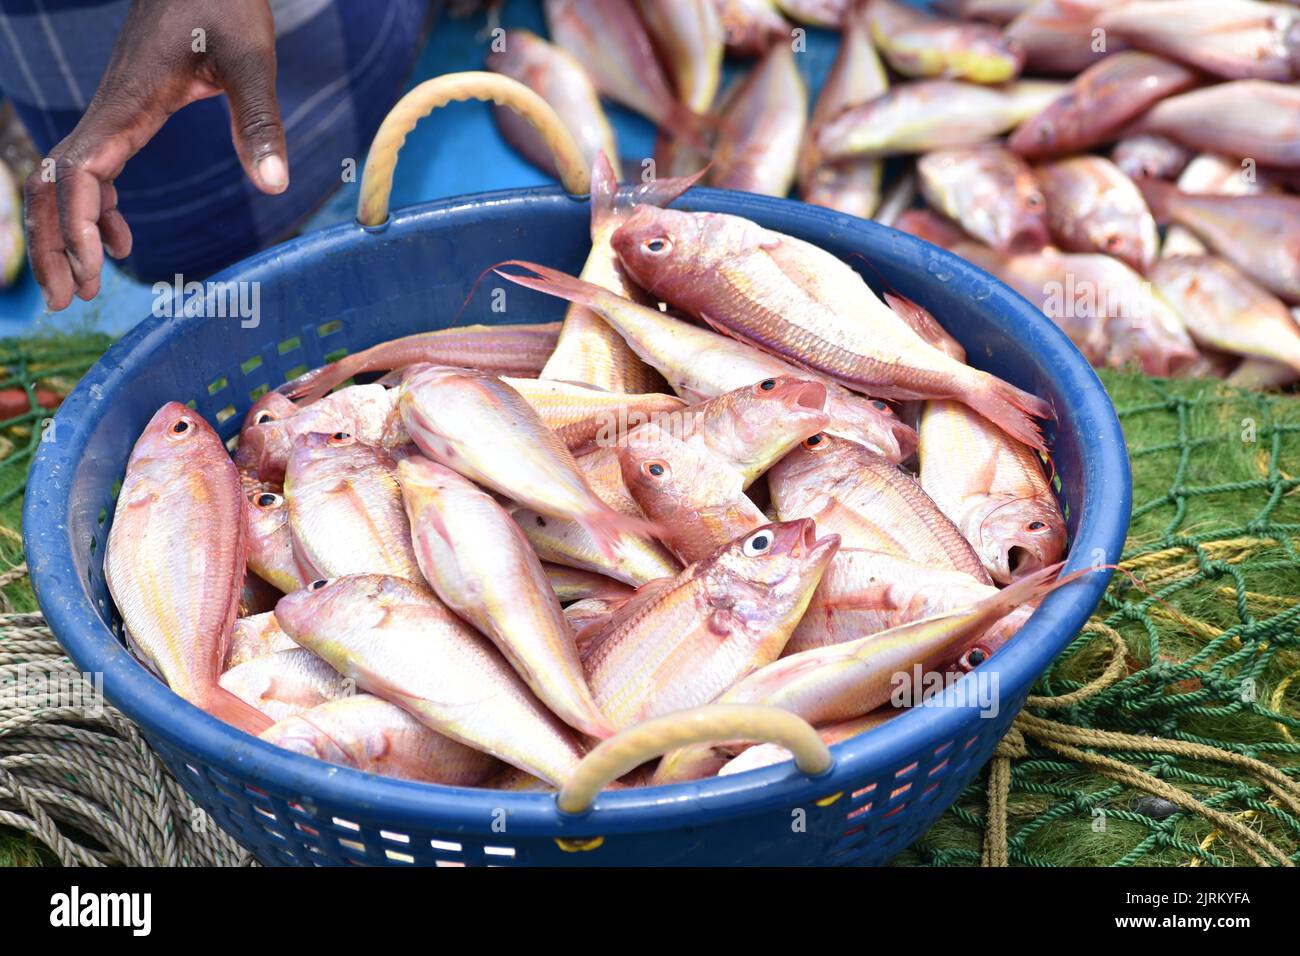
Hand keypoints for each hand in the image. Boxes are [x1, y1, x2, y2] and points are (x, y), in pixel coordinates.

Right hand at [24, 0, 286, 309]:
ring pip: (66, 179)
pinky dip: (96, 209)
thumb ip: (258, 121)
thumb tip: (274, 185)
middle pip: (56, 184)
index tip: (95, 269)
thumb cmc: (224, 2)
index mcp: (128, 104)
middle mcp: (110, 112)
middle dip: (54, 243)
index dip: (78, 222)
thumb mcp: (250, 60)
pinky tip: (121, 241)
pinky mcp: (127, 113)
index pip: (81, 172)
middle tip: (67, 303)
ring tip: (83, 287)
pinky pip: (93, 169)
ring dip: (67, 232)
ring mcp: (113, 113)